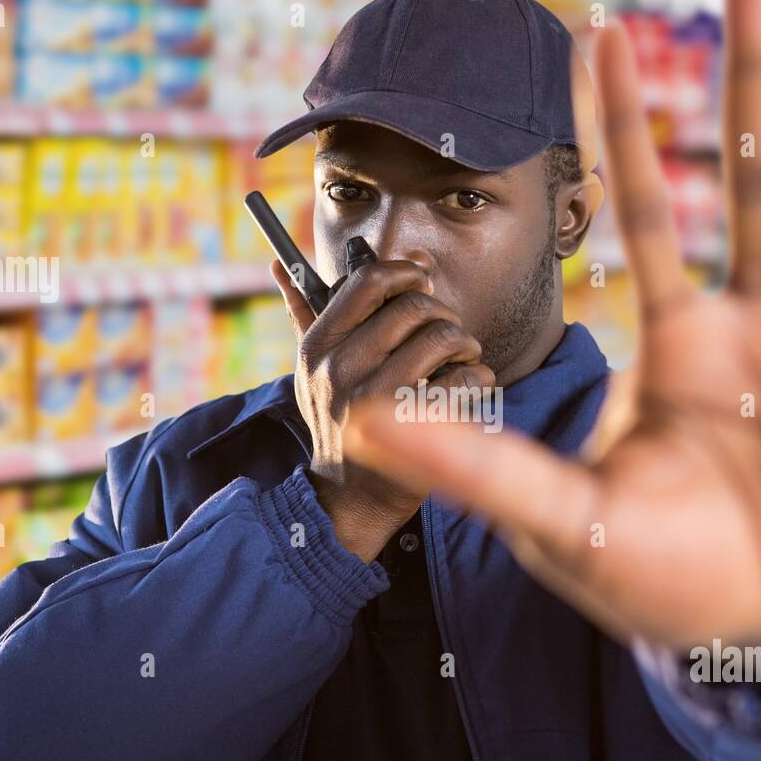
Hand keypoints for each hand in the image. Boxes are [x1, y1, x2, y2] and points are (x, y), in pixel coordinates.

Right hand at [271, 256, 496, 560]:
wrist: (349, 495)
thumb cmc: (337, 420)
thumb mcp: (311, 371)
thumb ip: (304, 315)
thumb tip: (281, 266)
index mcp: (320, 347)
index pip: (367, 283)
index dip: (405, 272)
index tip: (422, 281)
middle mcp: (343, 369)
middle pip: (413, 308)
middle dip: (443, 313)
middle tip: (448, 329)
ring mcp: (378, 399)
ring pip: (443, 338)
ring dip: (465, 342)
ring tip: (464, 355)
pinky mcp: (414, 428)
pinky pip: (463, 378)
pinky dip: (479, 375)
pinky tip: (474, 381)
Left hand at [340, 0, 760, 664]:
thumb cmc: (663, 579)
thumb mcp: (566, 524)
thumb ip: (482, 468)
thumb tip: (370, 423)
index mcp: (679, 341)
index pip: (644, 210)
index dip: (623, 126)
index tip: (599, 34)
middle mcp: (757, 321)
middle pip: (754, 175)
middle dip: (750, 79)